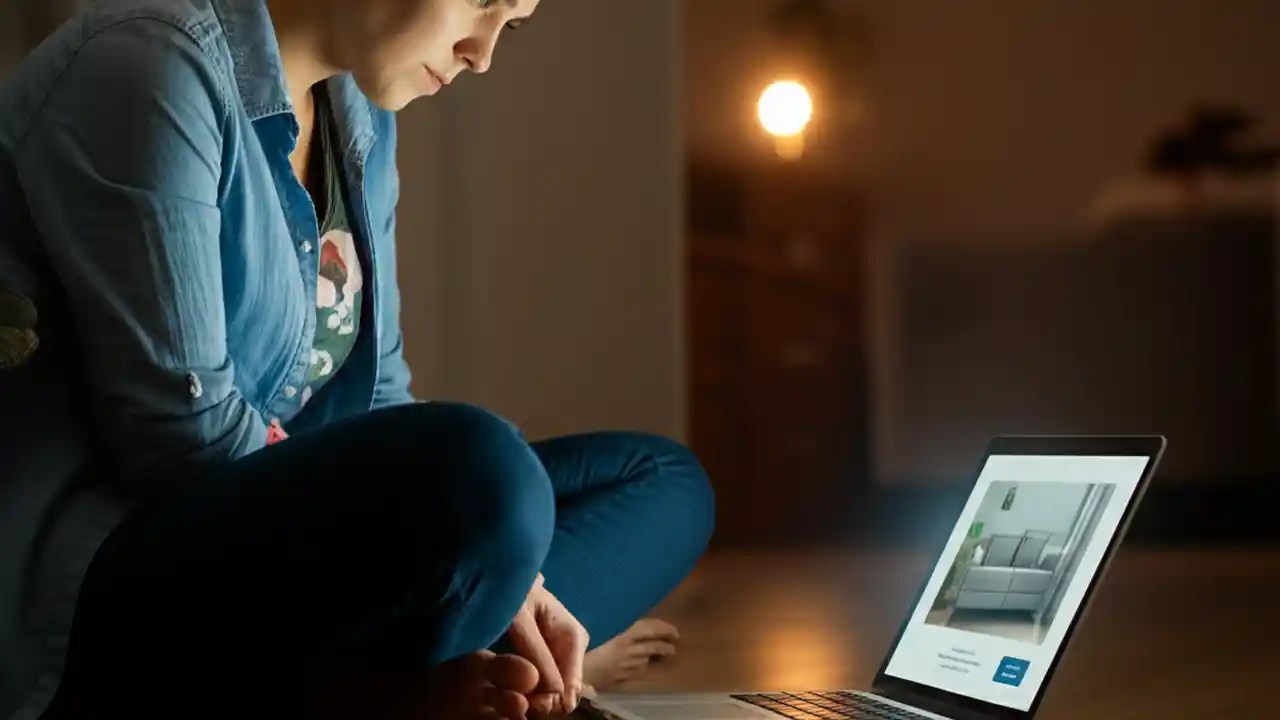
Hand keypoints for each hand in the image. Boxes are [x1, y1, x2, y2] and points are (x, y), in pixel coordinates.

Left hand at [506, 573, 589, 714]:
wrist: (497, 576)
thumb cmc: (510, 592)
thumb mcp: (520, 620)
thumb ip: (537, 654)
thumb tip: (556, 694)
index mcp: (573, 639)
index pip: (571, 689)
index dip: (548, 702)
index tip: (522, 702)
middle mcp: (570, 652)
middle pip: (563, 696)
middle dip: (540, 703)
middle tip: (510, 700)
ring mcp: (556, 657)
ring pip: (551, 696)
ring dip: (530, 700)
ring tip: (505, 695)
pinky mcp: (541, 662)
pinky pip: (539, 689)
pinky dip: (524, 695)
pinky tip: (506, 690)